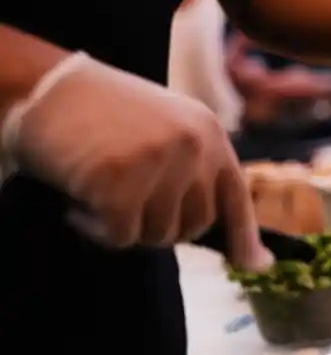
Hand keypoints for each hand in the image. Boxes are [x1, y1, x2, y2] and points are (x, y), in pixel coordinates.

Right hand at [2, 53, 272, 270]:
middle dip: (157, 225)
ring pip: (157, 236)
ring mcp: (161, 163)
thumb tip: (214, 225)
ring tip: (99, 188)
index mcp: (208, 132)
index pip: (235, 196)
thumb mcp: (165, 129)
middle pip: (193, 226)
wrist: (48, 88)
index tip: (257, 266)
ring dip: (123, 225)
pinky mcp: (121, 183)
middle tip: (122, 199)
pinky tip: (77, 197)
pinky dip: (94, 228)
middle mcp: (194, 146)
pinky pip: (120, 237)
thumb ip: (193, 168)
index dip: (244, 236)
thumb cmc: (100, 113)